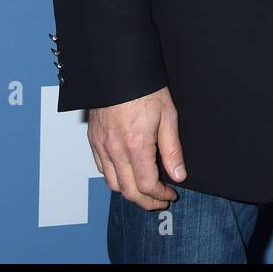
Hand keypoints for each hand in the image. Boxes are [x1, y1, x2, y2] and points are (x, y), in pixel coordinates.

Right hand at [88, 86, 185, 209]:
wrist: (118, 70)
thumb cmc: (145, 88)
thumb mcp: (168, 116)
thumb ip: (172, 149)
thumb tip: (179, 175)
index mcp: (135, 145)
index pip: (146, 185)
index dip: (159, 196)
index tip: (170, 194)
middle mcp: (114, 149)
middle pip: (127, 191)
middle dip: (145, 201)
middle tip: (159, 200)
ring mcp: (101, 146)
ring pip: (112, 183)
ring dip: (129, 192)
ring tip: (145, 191)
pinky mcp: (93, 140)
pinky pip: (101, 169)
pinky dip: (114, 178)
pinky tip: (127, 173)